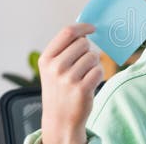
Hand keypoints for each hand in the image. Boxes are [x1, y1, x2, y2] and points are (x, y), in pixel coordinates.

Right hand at [39, 23, 103, 143]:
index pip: (67, 32)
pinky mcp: (82, 89)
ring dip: (94, 64)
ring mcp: (68, 79)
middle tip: (83, 64)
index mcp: (46, 59)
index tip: (92, 28)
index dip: (83, 27)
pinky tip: (90, 83)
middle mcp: (55, 67)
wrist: (60, 119)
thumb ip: (64, 49)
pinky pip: (99, 70)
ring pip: (93, 57)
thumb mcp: (52, 69)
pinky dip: (98, 75)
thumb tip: (85, 30)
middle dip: (88, 50)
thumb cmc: (60, 90)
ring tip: (84, 76)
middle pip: (83, 43)